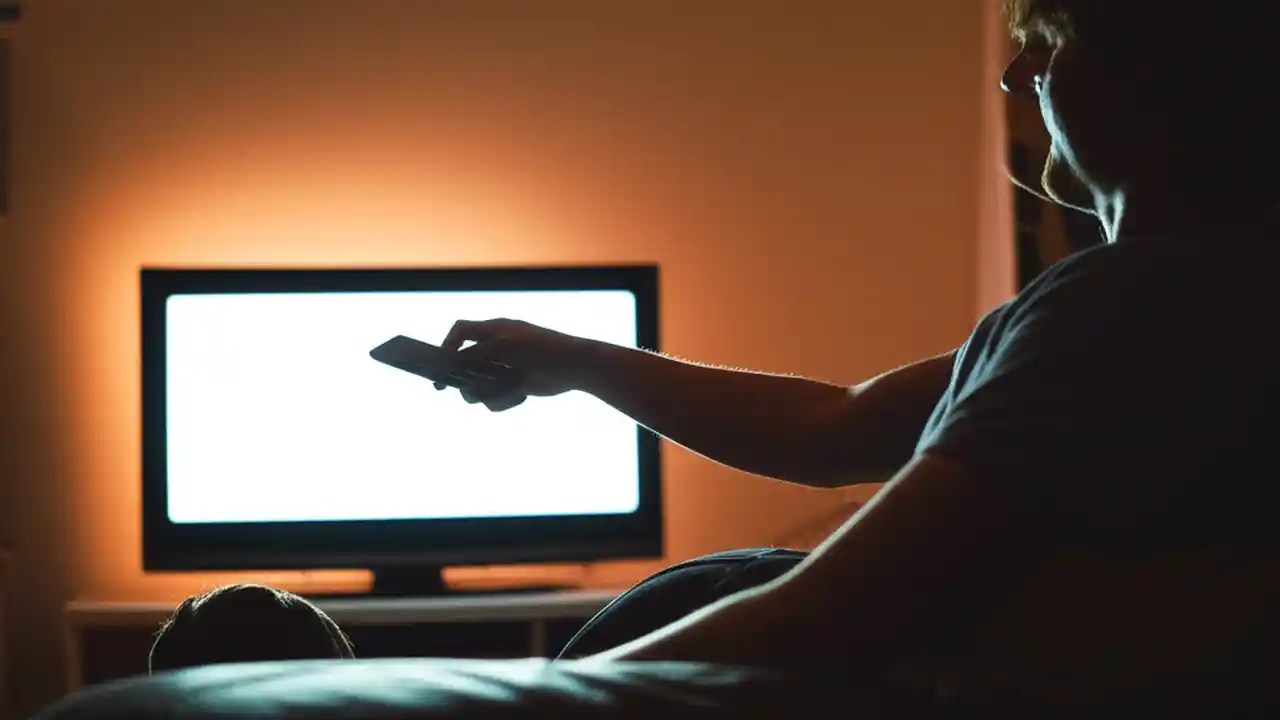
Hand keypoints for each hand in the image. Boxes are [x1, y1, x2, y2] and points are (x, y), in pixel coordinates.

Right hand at [436, 319, 599, 411]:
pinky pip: (496, 397)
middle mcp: (497, 348)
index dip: (447, 345)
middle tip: (452, 389)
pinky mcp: (515, 386)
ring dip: (485, 392)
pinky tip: (519, 396)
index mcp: (494, 330)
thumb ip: (474, 353)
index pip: (461, 332)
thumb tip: (450, 361)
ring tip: (500, 393)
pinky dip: (503, 400)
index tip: (439, 364)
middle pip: (465, 364)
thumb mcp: (502, 347)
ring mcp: (505, 368)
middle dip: (462, 378)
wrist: (573, 366)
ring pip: (479, 385)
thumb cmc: (539, 349)